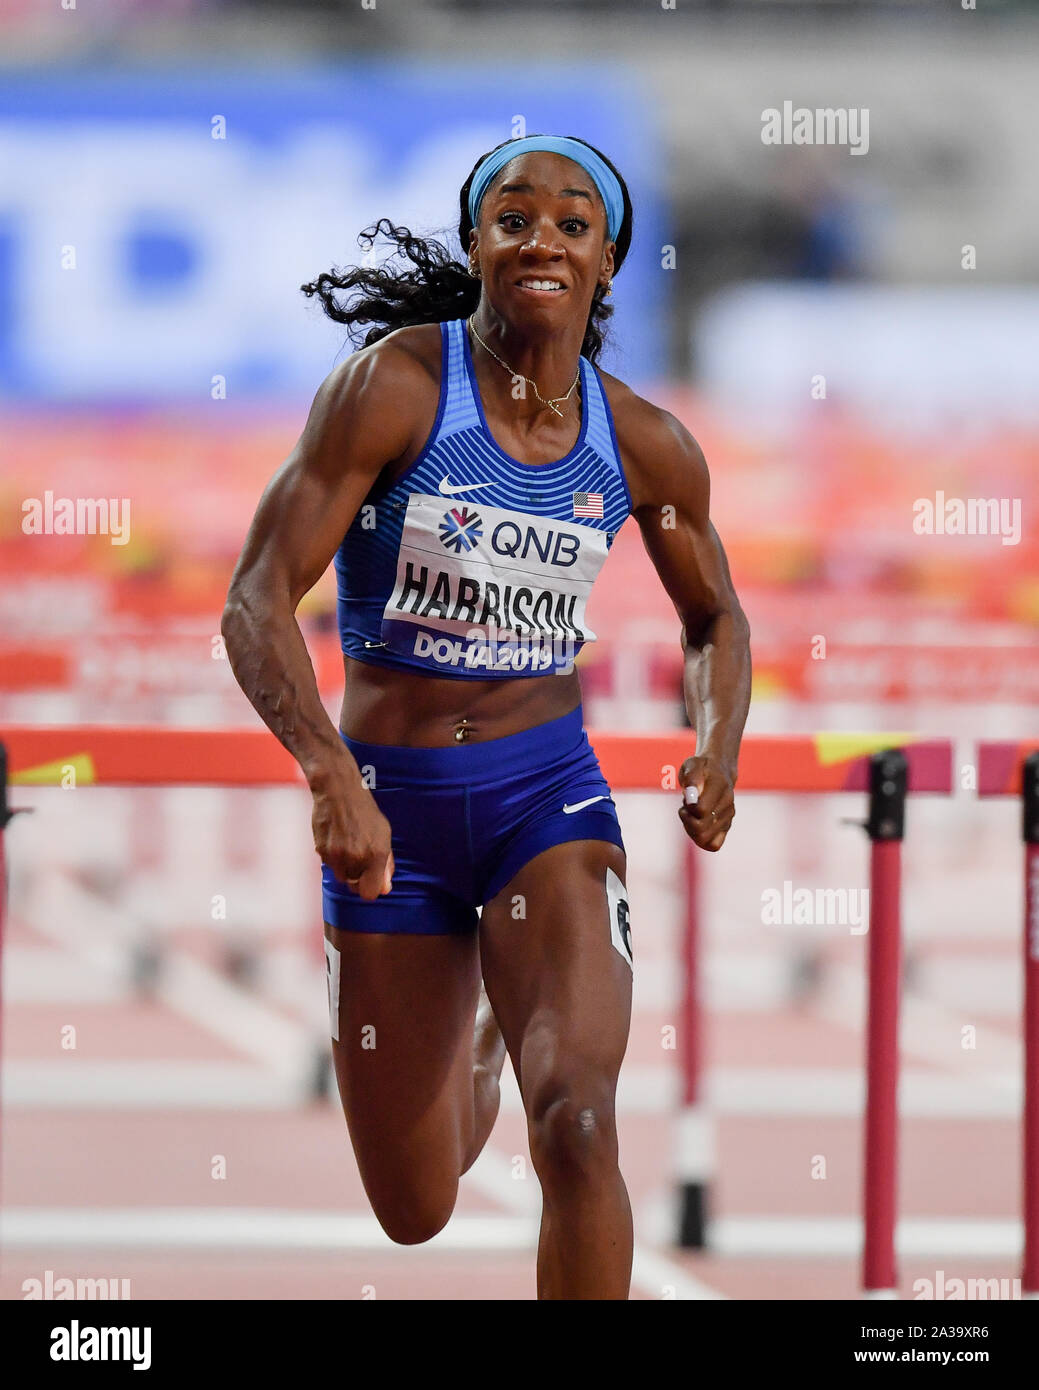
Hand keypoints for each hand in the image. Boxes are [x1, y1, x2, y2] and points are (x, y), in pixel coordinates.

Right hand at [310, 774, 393, 900]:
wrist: (338, 791)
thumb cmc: (365, 811)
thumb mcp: (384, 834)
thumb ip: (386, 863)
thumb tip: (385, 889)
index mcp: (375, 854)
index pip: (370, 893)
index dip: (370, 888)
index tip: (371, 879)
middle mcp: (356, 858)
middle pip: (354, 887)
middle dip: (358, 878)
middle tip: (359, 857)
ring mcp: (336, 855)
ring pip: (340, 876)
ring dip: (345, 867)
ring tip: (348, 844)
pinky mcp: (321, 851)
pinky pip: (329, 864)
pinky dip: (333, 857)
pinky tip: (337, 838)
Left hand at [678, 754, 734, 851]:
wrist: (718, 771)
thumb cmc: (701, 768)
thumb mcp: (692, 765)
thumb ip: (691, 778)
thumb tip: (691, 798)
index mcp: (720, 787)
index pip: (701, 811)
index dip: (687, 809)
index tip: (685, 800)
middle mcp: (727, 804)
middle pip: (701, 829)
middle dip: (686, 820)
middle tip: (685, 808)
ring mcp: (728, 817)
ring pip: (704, 838)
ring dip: (691, 828)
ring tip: (692, 815)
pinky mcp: (726, 826)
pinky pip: (714, 845)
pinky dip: (701, 840)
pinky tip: (697, 826)